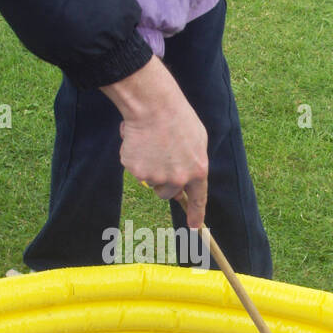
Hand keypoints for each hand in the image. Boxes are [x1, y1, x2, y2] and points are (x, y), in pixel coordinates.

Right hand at [102, 56, 208, 226]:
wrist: (153, 105)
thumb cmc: (177, 116)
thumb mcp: (197, 139)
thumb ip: (193, 162)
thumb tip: (183, 182)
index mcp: (198, 170)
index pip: (199, 198)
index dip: (197, 214)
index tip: (195, 227)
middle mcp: (178, 179)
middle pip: (167, 193)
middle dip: (163, 181)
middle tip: (160, 155)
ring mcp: (156, 177)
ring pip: (149, 180)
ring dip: (148, 166)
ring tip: (151, 141)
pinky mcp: (136, 171)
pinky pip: (133, 168)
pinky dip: (133, 156)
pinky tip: (138, 138)